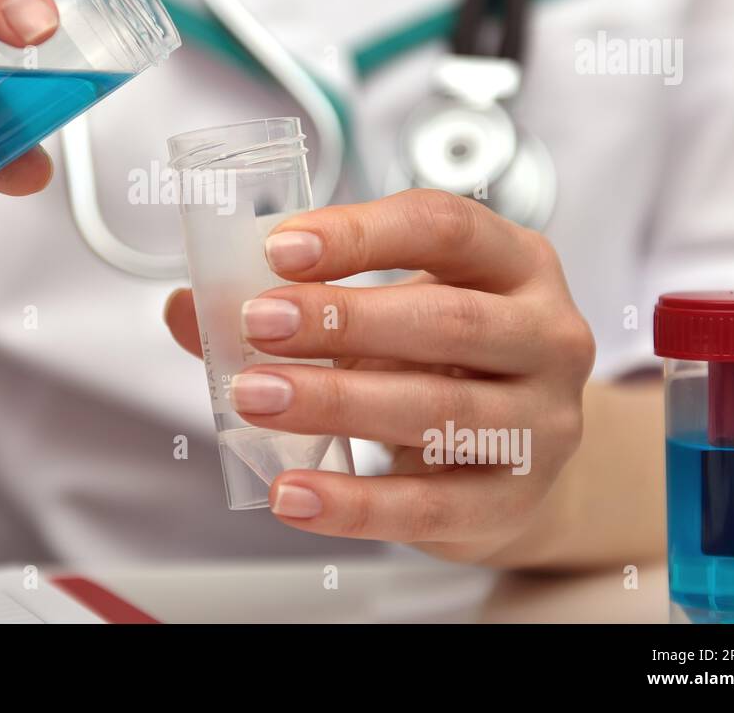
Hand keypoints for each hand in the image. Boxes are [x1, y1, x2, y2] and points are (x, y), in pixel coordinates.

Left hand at [164, 189, 595, 562]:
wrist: (518, 459)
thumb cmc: (444, 363)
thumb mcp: (384, 315)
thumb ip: (291, 307)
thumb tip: (187, 308)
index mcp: (514, 263)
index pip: (444, 227)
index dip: (360, 233)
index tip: (281, 246)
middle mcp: (546, 335)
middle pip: (446, 320)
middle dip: (343, 320)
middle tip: (258, 324)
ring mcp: (542, 422)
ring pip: (438, 411)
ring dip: (336, 402)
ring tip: (256, 398)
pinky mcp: (514, 500)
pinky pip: (429, 505)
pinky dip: (353, 502)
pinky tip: (292, 491)